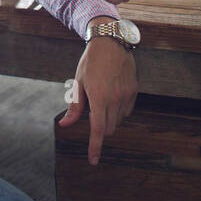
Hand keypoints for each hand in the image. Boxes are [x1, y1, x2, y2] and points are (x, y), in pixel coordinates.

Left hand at [57, 29, 137, 164]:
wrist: (111, 40)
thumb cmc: (91, 61)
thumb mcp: (79, 82)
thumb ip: (74, 106)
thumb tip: (65, 125)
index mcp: (99, 97)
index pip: (98, 130)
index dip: (95, 147)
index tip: (93, 161)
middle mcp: (115, 98)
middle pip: (109, 128)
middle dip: (100, 127)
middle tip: (92, 109)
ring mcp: (127, 94)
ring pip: (119, 120)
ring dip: (110, 117)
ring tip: (103, 96)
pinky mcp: (135, 90)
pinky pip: (127, 110)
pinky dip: (119, 109)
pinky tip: (113, 94)